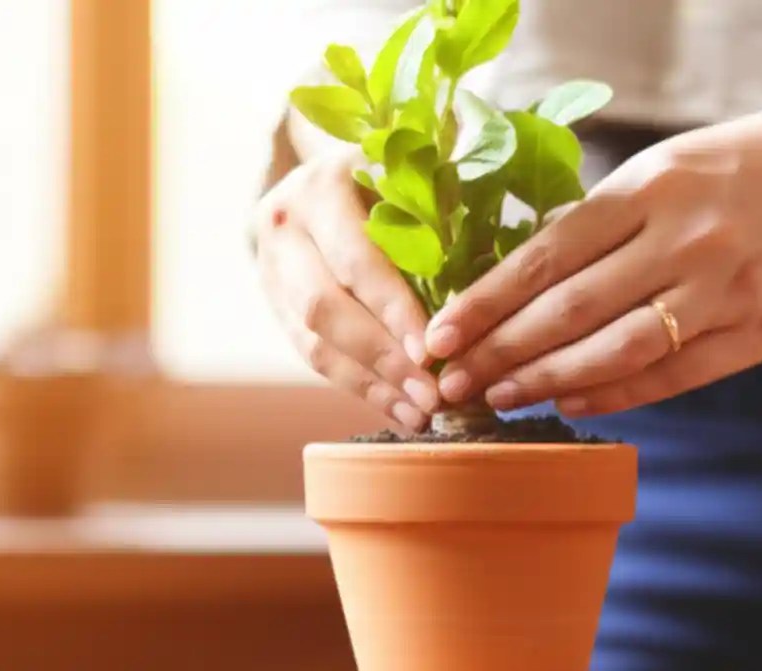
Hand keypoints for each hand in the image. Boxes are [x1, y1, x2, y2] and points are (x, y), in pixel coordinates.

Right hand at [255, 148, 438, 428]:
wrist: (319, 174)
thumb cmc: (389, 169)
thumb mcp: (413, 165)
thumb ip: (443, 198)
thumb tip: (490, 257)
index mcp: (321, 185)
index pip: (357, 259)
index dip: (394, 310)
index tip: (433, 352)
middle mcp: (284, 224)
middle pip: (325, 308)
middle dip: (383, 359)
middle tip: (431, 396)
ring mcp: (270, 266)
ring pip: (314, 341)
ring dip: (370, 384)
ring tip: (419, 415)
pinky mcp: (273, 302)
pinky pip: (311, 356)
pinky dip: (357, 387)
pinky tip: (397, 410)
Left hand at [423, 117, 761, 417]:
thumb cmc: (737, 169)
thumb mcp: (662, 169)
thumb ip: (597, 221)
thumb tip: (514, 279)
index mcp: (649, 187)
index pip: (546, 257)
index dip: (485, 303)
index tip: (437, 336)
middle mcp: (686, 237)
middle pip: (571, 309)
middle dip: (500, 352)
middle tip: (450, 383)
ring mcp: (728, 287)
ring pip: (618, 349)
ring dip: (548, 381)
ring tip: (497, 398)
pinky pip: (677, 374)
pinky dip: (618, 393)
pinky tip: (570, 402)